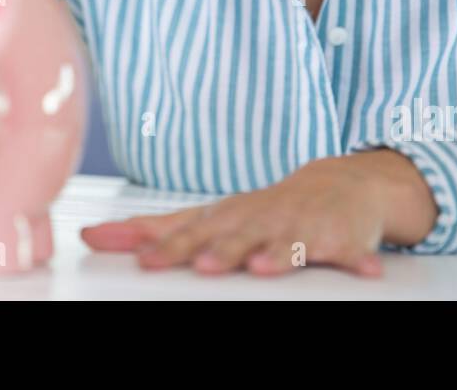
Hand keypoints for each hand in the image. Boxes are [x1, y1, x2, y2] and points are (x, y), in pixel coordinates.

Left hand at [79, 149, 437, 276]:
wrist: (340, 186)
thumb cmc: (264, 209)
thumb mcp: (210, 216)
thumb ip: (154, 230)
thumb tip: (93, 236)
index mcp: (229, 218)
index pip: (195, 235)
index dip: (171, 247)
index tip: (146, 260)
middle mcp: (263, 220)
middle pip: (240, 238)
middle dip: (222, 250)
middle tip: (205, 264)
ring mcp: (303, 228)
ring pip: (291, 244)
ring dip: (278, 255)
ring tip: (264, 266)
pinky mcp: (344, 239)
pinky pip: (352, 251)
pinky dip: (358, 259)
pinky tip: (362, 270)